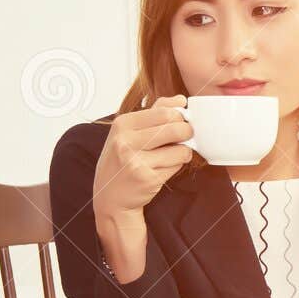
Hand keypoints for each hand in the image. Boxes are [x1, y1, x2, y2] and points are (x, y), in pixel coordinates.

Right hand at [91, 95, 194, 222]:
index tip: (181, 122)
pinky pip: (177, 166)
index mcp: (122, 124)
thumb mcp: (129, 132)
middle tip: (187, 136)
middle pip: (175, 128)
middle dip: (188, 132)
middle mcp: (126, 141)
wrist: (110, 197)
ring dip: (184, 152)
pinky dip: (177, 166)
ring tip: (172, 155)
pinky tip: (163, 168)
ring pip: (180, 150)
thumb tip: (181, 100)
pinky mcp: (148, 179)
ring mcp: (136, 161)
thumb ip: (155, 112)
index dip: (180, 117)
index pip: (165, 112)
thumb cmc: (122, 160)